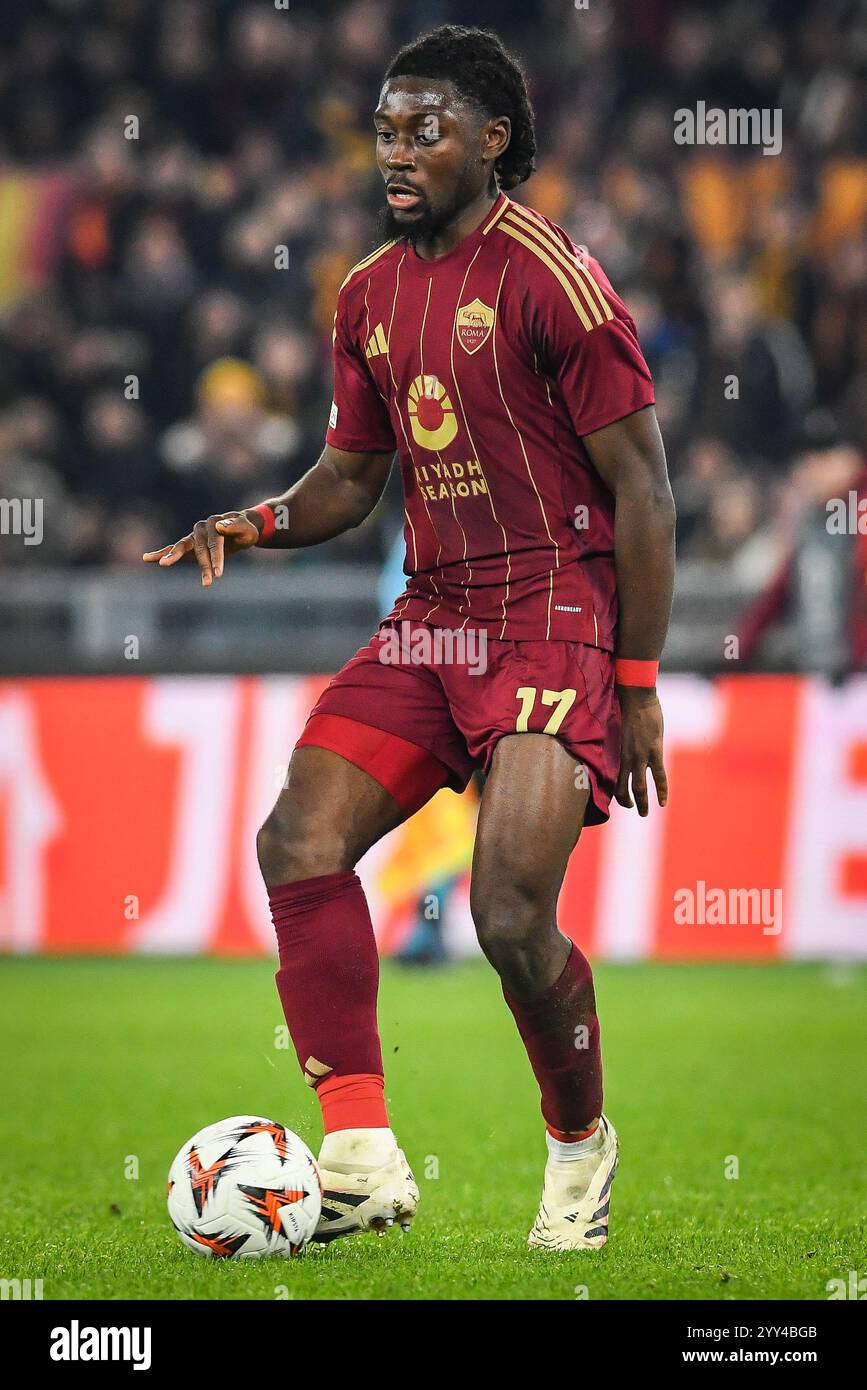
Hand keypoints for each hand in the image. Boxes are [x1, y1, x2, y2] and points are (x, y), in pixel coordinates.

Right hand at [143, 511, 260, 586]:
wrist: (241, 530)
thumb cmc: (245, 531)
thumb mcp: (246, 529)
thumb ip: (235, 525)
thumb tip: (219, 525)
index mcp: (214, 522)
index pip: (214, 542)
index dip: (216, 557)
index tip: (219, 574)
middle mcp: (200, 528)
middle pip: (200, 548)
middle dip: (204, 565)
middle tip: (209, 583)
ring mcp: (193, 536)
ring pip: (182, 548)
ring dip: (174, 558)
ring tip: (163, 564)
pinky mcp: (188, 545)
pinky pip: (172, 548)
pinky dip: (160, 553)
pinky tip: (146, 558)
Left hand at [615, 685, 667, 815]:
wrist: (637, 698)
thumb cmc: (628, 709)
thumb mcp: (621, 730)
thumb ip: (624, 743)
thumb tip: (624, 747)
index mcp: (619, 753)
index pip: (615, 780)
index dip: (619, 793)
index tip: (623, 799)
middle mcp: (627, 758)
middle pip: (624, 787)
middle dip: (629, 802)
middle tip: (634, 810)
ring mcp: (640, 757)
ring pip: (640, 787)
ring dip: (642, 802)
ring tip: (644, 813)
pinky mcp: (654, 751)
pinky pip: (659, 776)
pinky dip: (662, 790)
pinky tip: (663, 802)